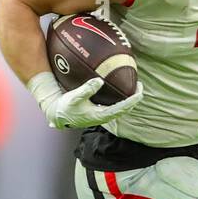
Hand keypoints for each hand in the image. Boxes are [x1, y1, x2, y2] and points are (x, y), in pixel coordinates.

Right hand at [29, 72, 143, 129]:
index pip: (122, 108)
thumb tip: (99, 81)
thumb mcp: (74, 97)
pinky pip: (115, 106)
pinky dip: (121, 99)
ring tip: (134, 87)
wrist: (57, 115)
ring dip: (129, 99)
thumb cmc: (66, 106)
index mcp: (101, 115)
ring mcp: (102, 116)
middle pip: (125, 109)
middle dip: (134, 98)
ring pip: (121, 108)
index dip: (133, 100)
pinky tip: (121, 91)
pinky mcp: (99, 113)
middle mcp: (104, 117)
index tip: (140, 91)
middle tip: (140, 85)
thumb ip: (87, 89)